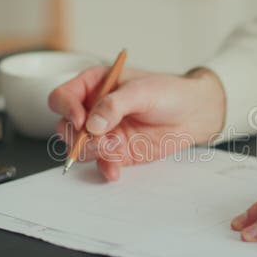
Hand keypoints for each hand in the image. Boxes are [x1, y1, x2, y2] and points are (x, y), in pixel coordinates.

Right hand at [48, 67, 224, 180]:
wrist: (193, 113)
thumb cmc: (168, 92)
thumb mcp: (142, 91)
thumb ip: (114, 105)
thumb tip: (93, 124)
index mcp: (94, 85)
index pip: (63, 97)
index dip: (66, 109)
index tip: (81, 120)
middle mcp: (93, 110)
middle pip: (65, 126)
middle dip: (79, 137)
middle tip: (101, 139)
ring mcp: (103, 132)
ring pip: (80, 148)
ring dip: (94, 152)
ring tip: (116, 148)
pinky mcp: (116, 151)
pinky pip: (100, 163)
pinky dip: (105, 168)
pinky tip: (115, 170)